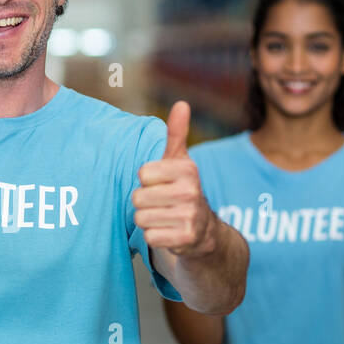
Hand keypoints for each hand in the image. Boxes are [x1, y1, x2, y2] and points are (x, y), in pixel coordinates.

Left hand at [133, 101, 216, 257]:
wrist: (205, 231)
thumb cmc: (183, 191)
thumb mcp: (181, 162)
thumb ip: (177, 134)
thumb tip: (181, 104)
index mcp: (187, 170)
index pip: (142, 173)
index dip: (147, 181)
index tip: (161, 184)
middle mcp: (190, 191)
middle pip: (138, 197)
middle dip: (145, 203)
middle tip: (162, 204)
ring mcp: (189, 216)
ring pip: (141, 218)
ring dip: (149, 220)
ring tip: (165, 217)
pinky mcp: (185, 239)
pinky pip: (149, 236)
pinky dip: (155, 237)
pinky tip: (168, 232)